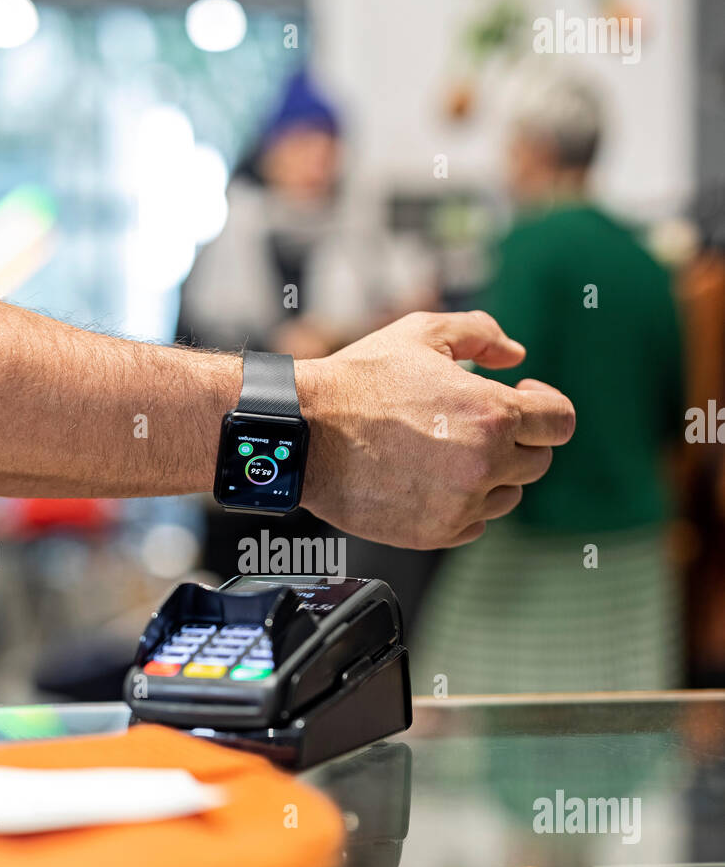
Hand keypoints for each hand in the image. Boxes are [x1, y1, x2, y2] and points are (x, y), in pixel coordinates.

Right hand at [295, 310, 574, 548]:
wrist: (305, 434)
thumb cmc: (359, 382)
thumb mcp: (422, 333)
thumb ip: (481, 334)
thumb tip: (515, 355)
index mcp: (492, 413)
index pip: (561, 422)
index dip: (547, 406)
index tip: (527, 399)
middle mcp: (485, 464)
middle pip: (538, 462)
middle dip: (517, 440)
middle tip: (480, 423)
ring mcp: (461, 504)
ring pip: (507, 496)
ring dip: (492, 475)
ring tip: (450, 452)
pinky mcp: (436, 532)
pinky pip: (474, 525)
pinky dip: (462, 504)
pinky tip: (431, 479)